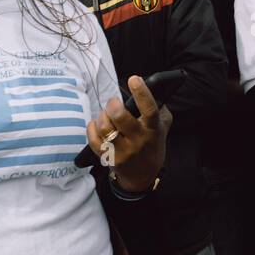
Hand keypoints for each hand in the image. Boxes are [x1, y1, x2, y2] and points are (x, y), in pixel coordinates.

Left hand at [88, 75, 171, 191]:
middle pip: (120, 118)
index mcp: (153, 130)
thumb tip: (153, 90)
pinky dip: (92, 128)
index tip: (134, 79)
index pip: (149, 110)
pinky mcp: (109, 158)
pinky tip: (96, 125)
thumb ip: (161, 110)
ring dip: (102, 116)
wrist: (144, 176)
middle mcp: (138, 140)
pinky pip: (94, 140)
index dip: (142, 93)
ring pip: (105, 128)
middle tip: (113, 103)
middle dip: (113, 105)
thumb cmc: (151, 145)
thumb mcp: (162, 129)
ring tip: (105, 115)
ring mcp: (123, 151)